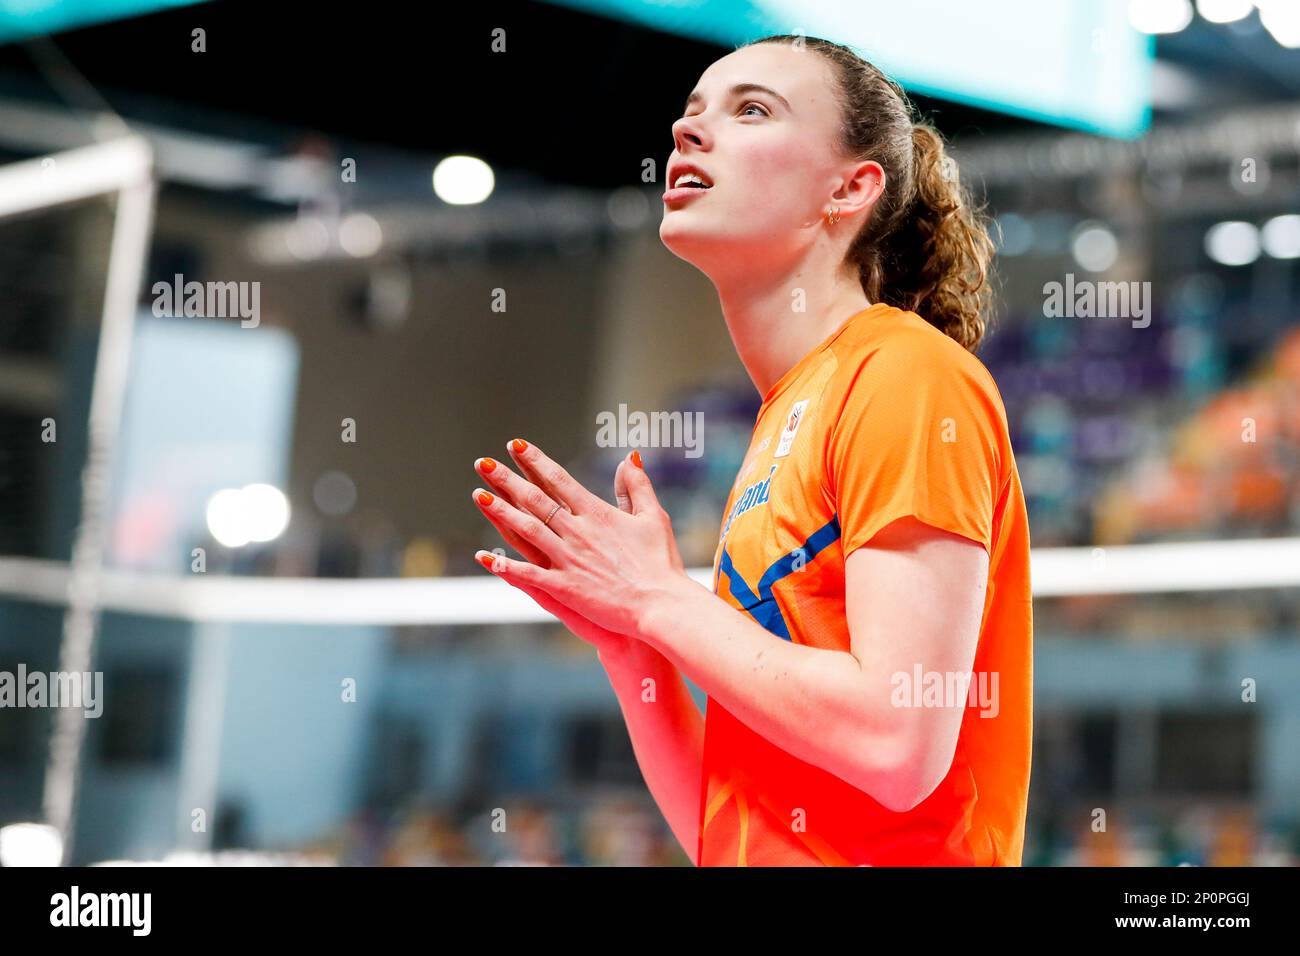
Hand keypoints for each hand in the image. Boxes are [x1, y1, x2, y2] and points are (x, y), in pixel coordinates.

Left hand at [470, 439, 687, 640]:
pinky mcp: (565, 588)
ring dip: (500, 513)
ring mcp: (569, 560)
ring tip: (478, 495)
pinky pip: (529, 575)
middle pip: (535, 500)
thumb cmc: (660, 563)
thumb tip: (628, 458)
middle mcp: (578, 532)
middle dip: (507, 480)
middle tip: (483, 464)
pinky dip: (505, 567)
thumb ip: (636, 487)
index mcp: (597, 514)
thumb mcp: (654, 517)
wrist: (661, 604)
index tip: (516, 446)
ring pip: (526, 531)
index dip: (535, 461)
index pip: (559, 480)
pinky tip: (485, 558)